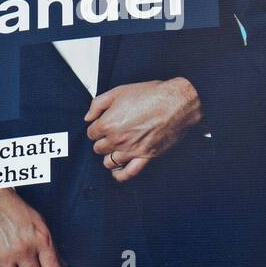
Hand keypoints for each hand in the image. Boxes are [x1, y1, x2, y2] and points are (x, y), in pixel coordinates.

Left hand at [84, 78, 201, 181]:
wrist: (176, 102)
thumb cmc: (151, 95)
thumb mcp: (119, 91)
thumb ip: (98, 104)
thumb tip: (88, 117)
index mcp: (108, 123)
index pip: (91, 133)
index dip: (97, 127)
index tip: (104, 123)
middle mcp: (117, 140)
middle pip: (98, 148)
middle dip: (102, 141)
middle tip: (111, 133)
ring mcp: (131, 150)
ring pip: (109, 162)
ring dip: (110, 155)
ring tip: (116, 147)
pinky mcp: (146, 156)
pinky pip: (128, 173)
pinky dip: (120, 175)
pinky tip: (118, 170)